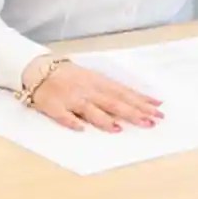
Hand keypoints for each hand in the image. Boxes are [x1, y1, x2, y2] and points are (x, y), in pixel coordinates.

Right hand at [22, 56, 162, 132]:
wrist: (39, 69)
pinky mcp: (54, 106)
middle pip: (113, 102)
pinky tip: (81, 129)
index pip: (124, 93)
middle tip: (151, 121)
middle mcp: (88, 90)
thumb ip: (111, 91)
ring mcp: (71, 98)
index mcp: (98, 82)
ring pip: (90, 110)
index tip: (158, 108)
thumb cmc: (70, 75)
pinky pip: (64, 116)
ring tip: (120, 128)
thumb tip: (137, 101)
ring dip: (105, 119)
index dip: (142, 101)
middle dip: (133, 112)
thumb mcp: (93, 78)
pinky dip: (72, 122)